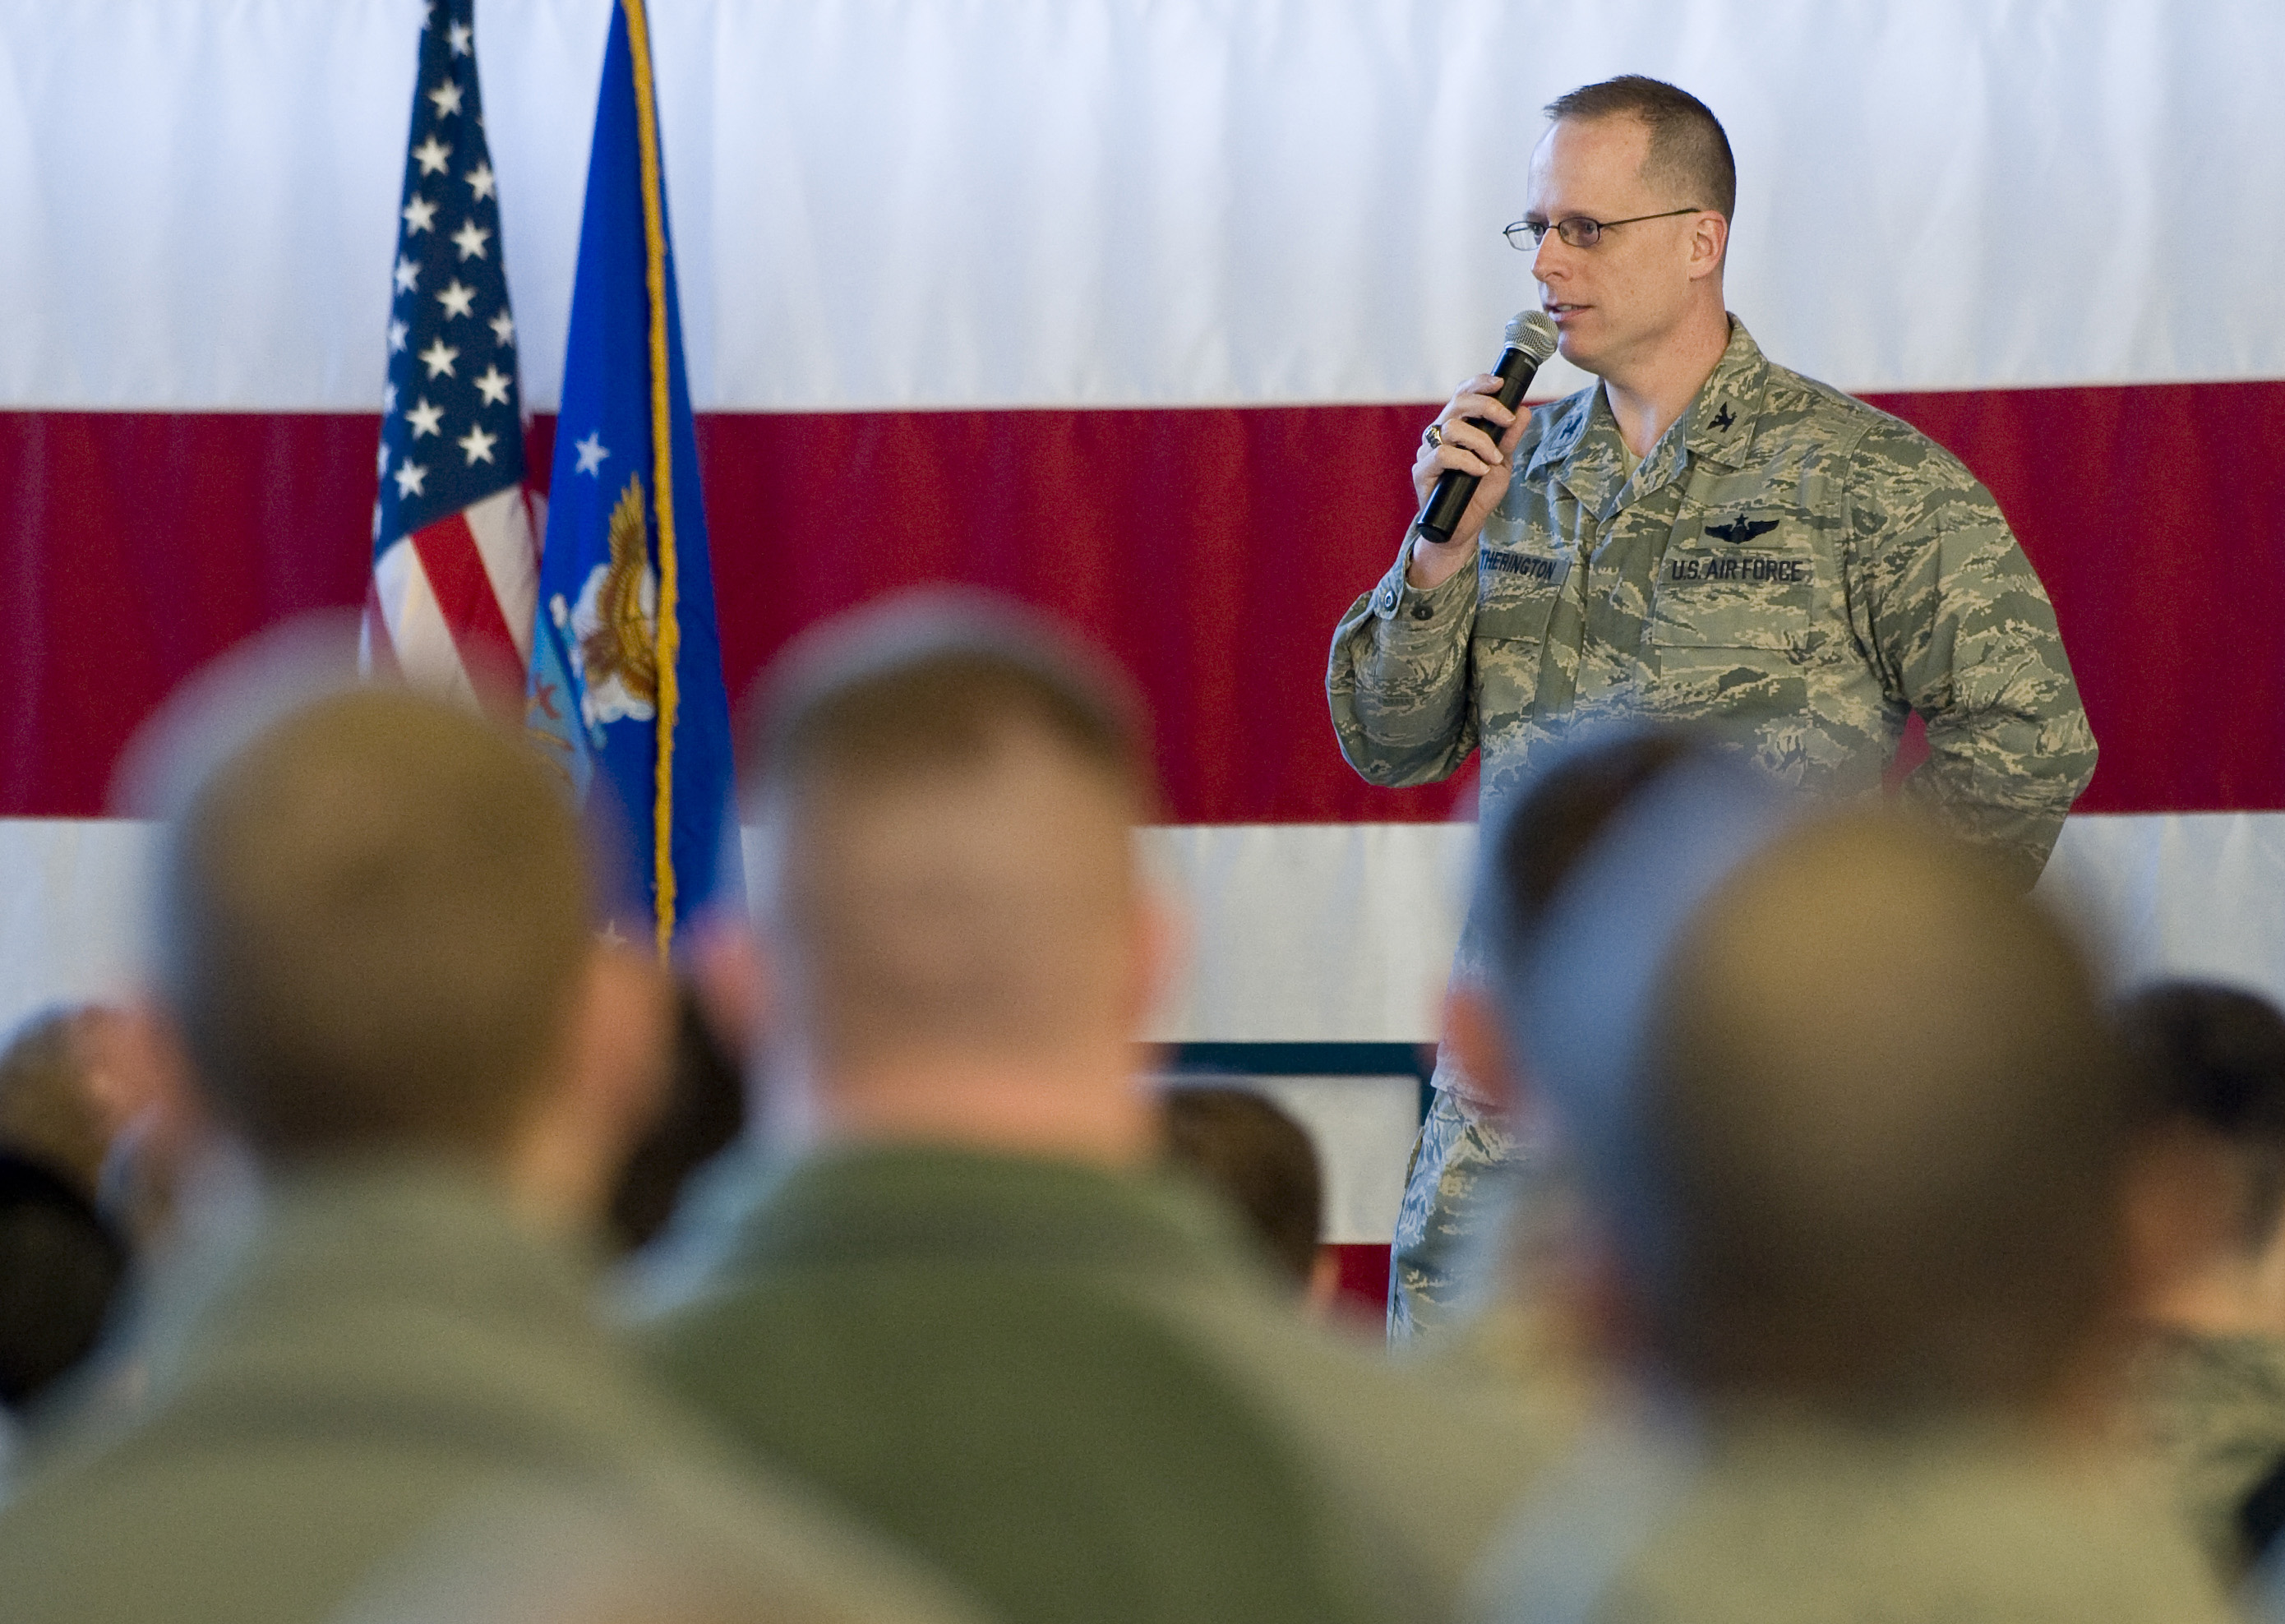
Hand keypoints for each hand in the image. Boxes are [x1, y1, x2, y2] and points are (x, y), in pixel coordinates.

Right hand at [1405, 376, 1525, 589]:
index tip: (1501, 384)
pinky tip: (1479, 471)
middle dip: (1486, 407)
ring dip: (1480, 440)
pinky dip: (1465, 460)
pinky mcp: (1421, 471)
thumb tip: (1525, 411)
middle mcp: (1440, 434)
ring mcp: (1428, 451)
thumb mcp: (1502, 462)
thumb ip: (1509, 437)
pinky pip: (1442, 454)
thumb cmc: (1479, 493)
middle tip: (1506, 420)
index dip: (1479, 384)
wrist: (1464, 528)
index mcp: (1457, 426)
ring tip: (1493, 459)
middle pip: (1457, 403)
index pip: (1463, 394)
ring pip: (1451, 427)